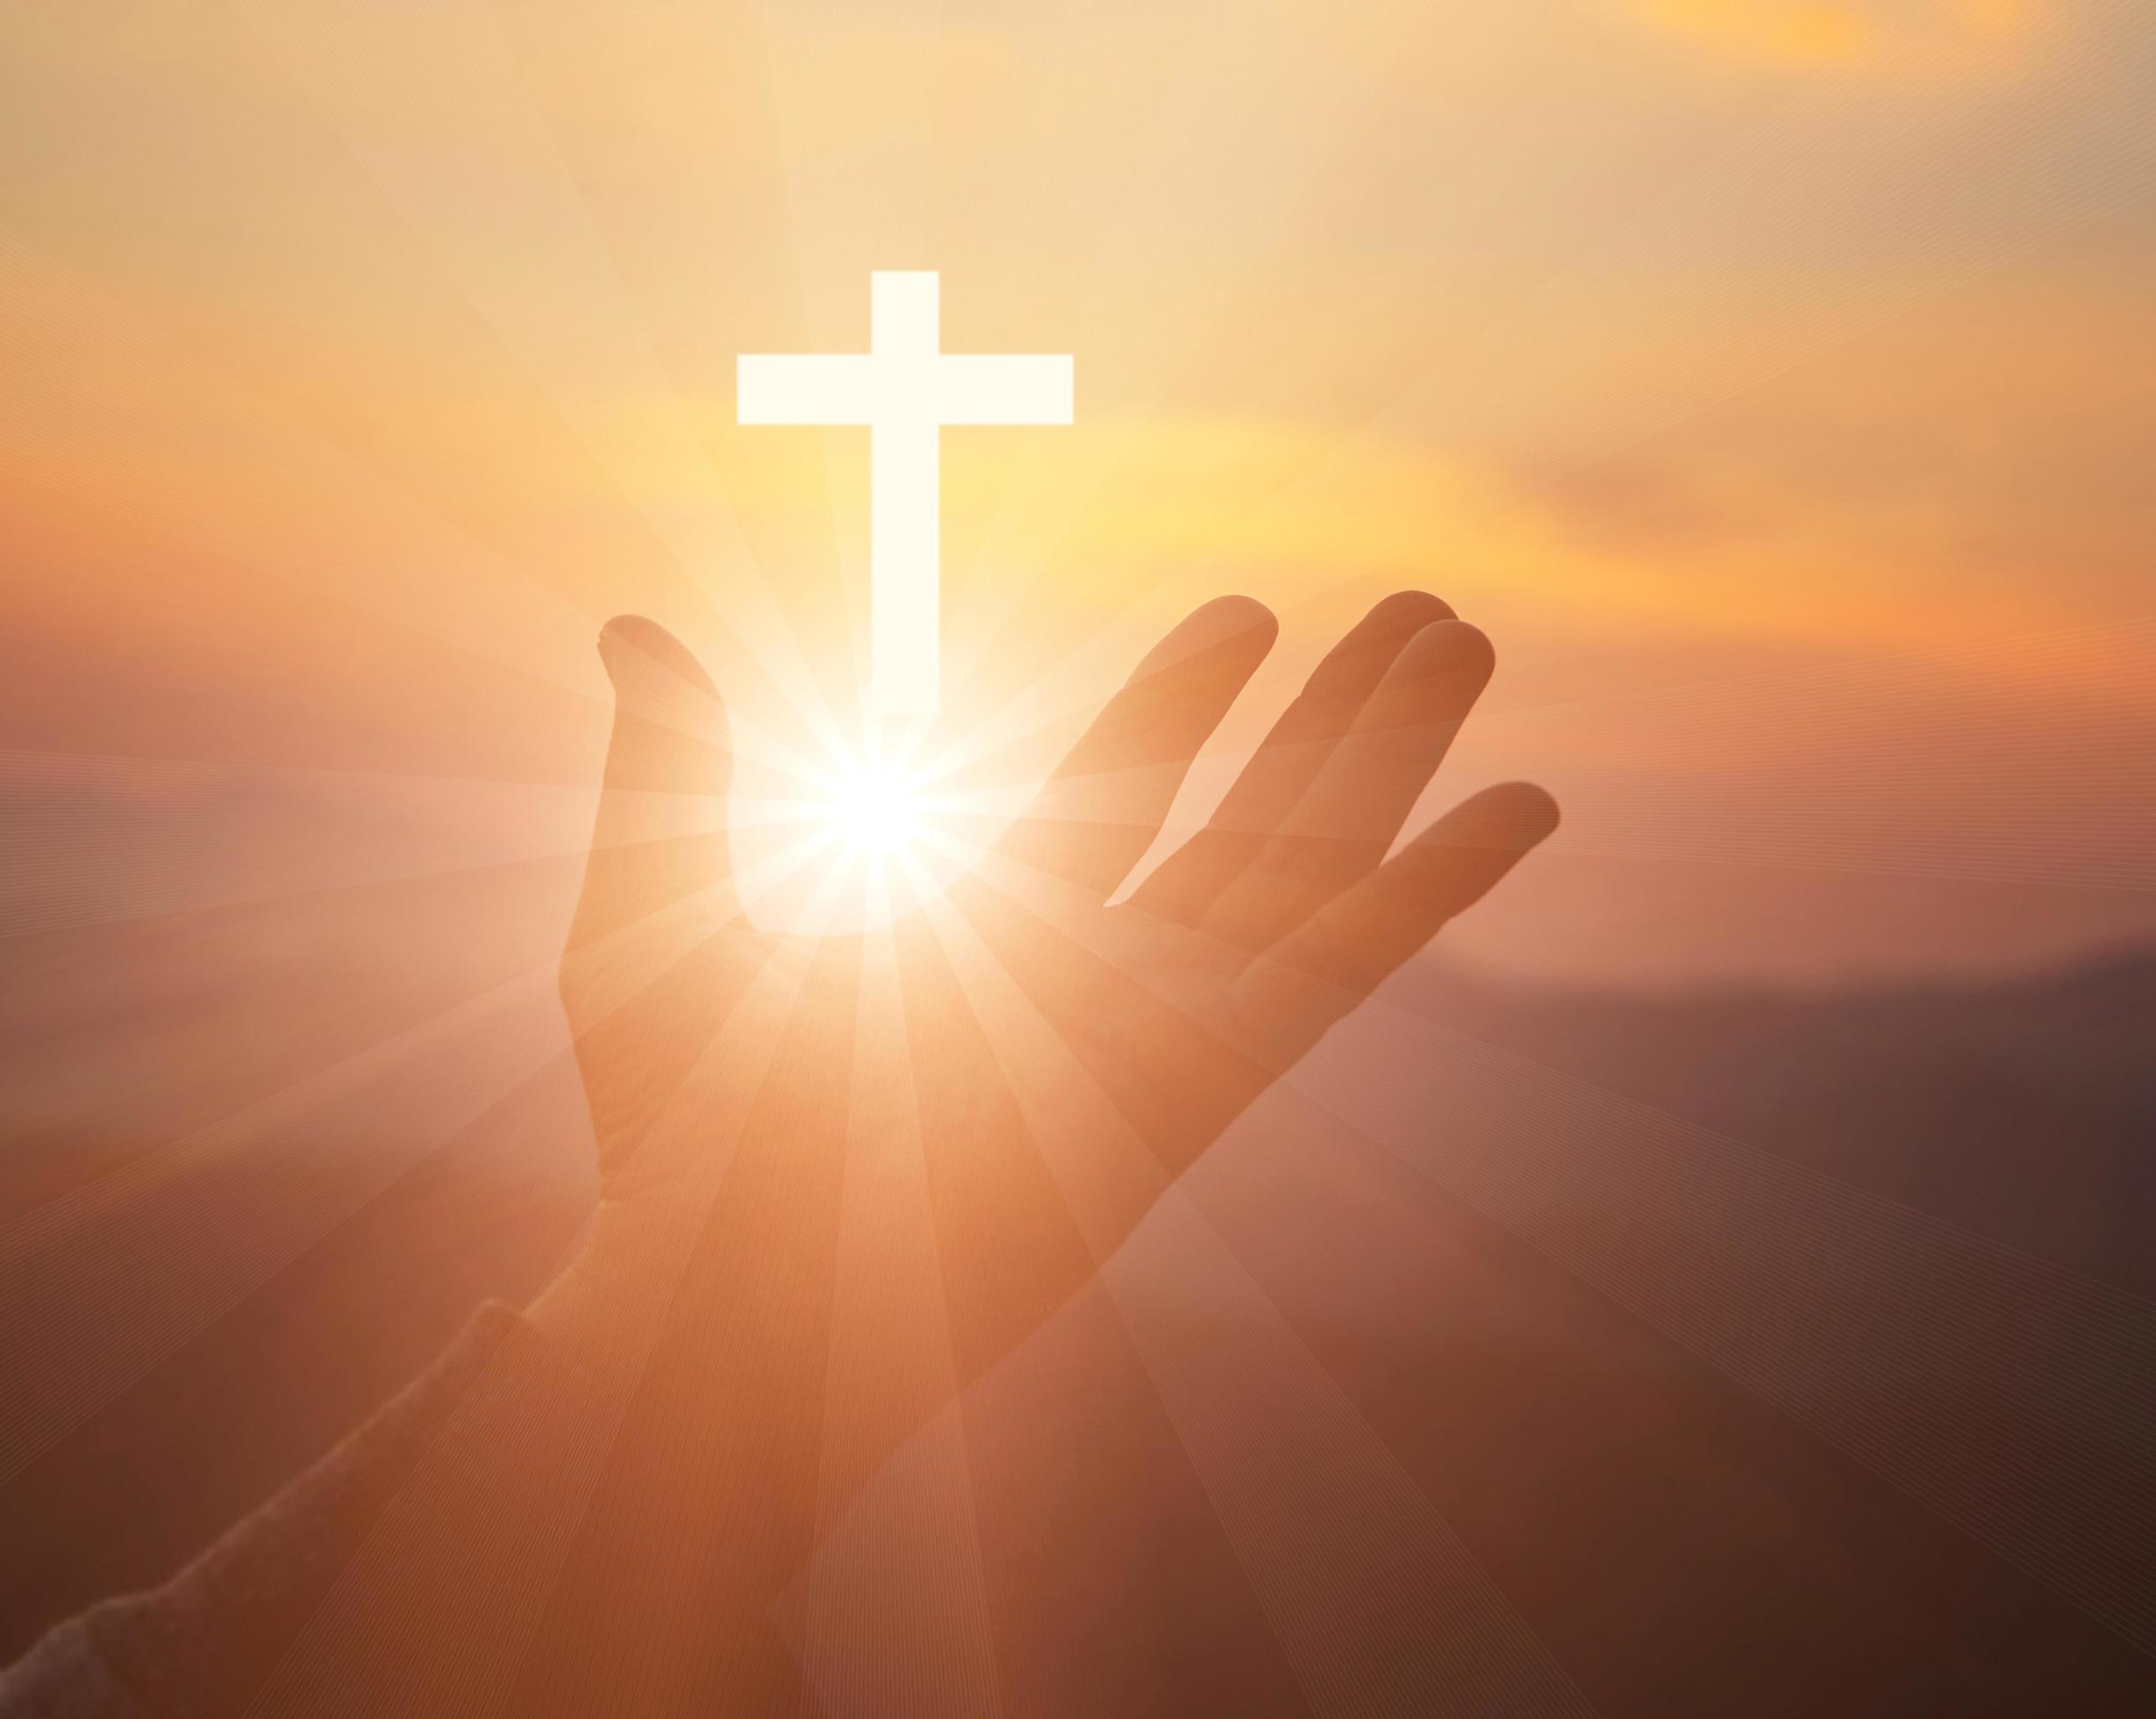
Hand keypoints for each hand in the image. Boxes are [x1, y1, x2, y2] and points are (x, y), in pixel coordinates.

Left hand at [515, 593, 1553, 1707]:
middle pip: (1248, 810)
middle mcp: (1093, 972)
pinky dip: (1435, 892)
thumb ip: (671, 770)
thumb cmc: (663, 1151)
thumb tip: (634, 628)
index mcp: (985, 921)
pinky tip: (1521, 809)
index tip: (1249, 612)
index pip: (1116, 777)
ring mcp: (1152, 1027)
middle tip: (1422, 608)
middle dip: (1338, 712)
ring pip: (1307, 862)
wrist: (712, 1313)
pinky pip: (1340, 973)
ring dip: (1393, 753)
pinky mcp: (1198, 1090)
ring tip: (1468, 638)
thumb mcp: (648, 929)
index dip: (1186, 695)